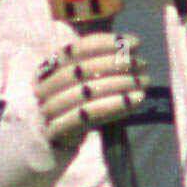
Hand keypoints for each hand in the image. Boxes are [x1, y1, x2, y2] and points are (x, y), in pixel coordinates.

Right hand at [34, 32, 148, 148]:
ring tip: (144, 81)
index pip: (76, 49)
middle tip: (143, 63)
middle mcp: (42, 87)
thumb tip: (133, 45)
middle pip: (80, 70)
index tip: (135, 43)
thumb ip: (100, 64)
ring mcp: (46, 110)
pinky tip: (135, 99)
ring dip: (119, 84)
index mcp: (47, 69)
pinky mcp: (56, 132)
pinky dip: (114, 105)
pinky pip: (87, 116)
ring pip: (85, 92)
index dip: (106, 43)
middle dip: (115, 63)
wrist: (56, 143)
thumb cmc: (78, 107)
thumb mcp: (83, 82)